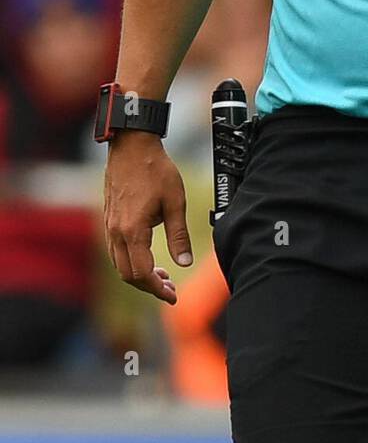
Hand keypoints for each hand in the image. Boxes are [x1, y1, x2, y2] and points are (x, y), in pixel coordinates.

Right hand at [103, 130, 192, 302]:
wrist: (132, 146)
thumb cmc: (156, 170)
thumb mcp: (175, 201)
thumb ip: (178, 235)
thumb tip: (184, 264)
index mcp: (132, 230)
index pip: (141, 273)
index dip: (157, 289)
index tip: (173, 296)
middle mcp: (115, 232)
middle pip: (127, 274)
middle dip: (148, 287)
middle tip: (170, 289)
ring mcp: (109, 226)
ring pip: (119, 264)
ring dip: (139, 275)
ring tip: (162, 275)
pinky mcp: (109, 219)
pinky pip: (116, 251)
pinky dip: (131, 261)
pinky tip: (148, 257)